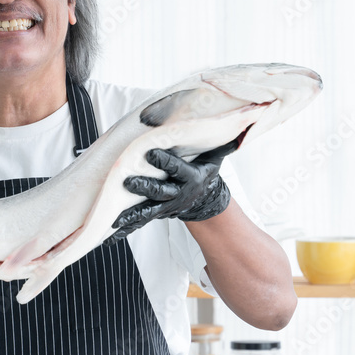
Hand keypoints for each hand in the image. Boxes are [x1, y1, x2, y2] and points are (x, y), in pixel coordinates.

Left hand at [102, 137, 240, 245]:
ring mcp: (165, 206)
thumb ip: (221, 141)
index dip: (165, 161)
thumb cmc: (205, 170)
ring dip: (130, 213)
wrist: (204, 199)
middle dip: (143, 187)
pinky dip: (126, 228)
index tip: (151, 151)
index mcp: (192, 178)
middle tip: (127, 182)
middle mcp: (178, 193)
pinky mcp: (155, 213)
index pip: (178, 169)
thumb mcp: (214, 156)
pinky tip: (110, 234)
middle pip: (159, 191)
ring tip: (113, 218)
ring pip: (147, 209)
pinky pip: (139, 221)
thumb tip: (244, 120)